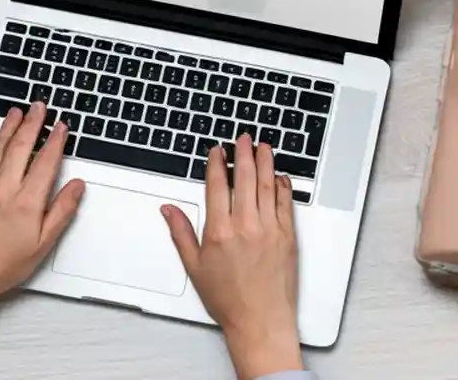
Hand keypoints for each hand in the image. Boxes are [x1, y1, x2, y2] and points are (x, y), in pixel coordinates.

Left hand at [0, 103, 85, 338]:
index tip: (62, 126)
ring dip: (8, 129)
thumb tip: (77, 186)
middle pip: (21, 147)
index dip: (56, 141)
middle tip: (39, 106)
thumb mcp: (43, 244)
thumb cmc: (2, 266)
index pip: (46, 162)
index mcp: (26, 201)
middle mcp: (3, 189)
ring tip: (16, 112)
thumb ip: (62, 211)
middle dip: (32, 124)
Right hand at [162, 140, 301, 378]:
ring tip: (264, 147)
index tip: (217, 151)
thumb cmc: (228, 299)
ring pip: (268, 186)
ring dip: (266, 163)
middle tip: (243, 138)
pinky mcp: (288, 236)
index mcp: (220, 231)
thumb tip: (169, 210)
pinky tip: (280, 177)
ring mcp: (270, 229)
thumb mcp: (195, 267)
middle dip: (244, 154)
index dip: (217, 164)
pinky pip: (285, 203)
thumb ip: (181, 234)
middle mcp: (246, 226)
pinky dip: (283, 187)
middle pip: (246, 179)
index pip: (218, 186)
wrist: (260, 320)